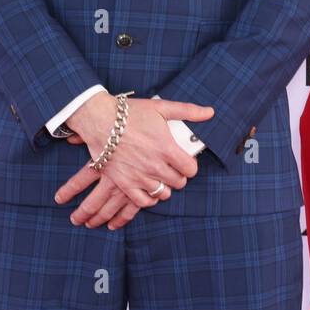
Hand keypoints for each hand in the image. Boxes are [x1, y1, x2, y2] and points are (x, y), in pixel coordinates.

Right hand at [54, 92, 213, 227]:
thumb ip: (188, 111)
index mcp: (167, 148)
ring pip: (163, 193)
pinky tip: (149, 189)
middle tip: (172, 169)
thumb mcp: (161, 107)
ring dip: (165, 187)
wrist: (100, 120)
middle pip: (178, 183)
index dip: (190, 166)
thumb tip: (209, 112)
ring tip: (161, 178)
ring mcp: (140, 176)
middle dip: (178, 176)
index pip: (191, 169)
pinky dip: (149, 198)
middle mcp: (155, 166)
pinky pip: (143, 201)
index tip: (185, 162)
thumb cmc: (130, 113)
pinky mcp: (125, 183)